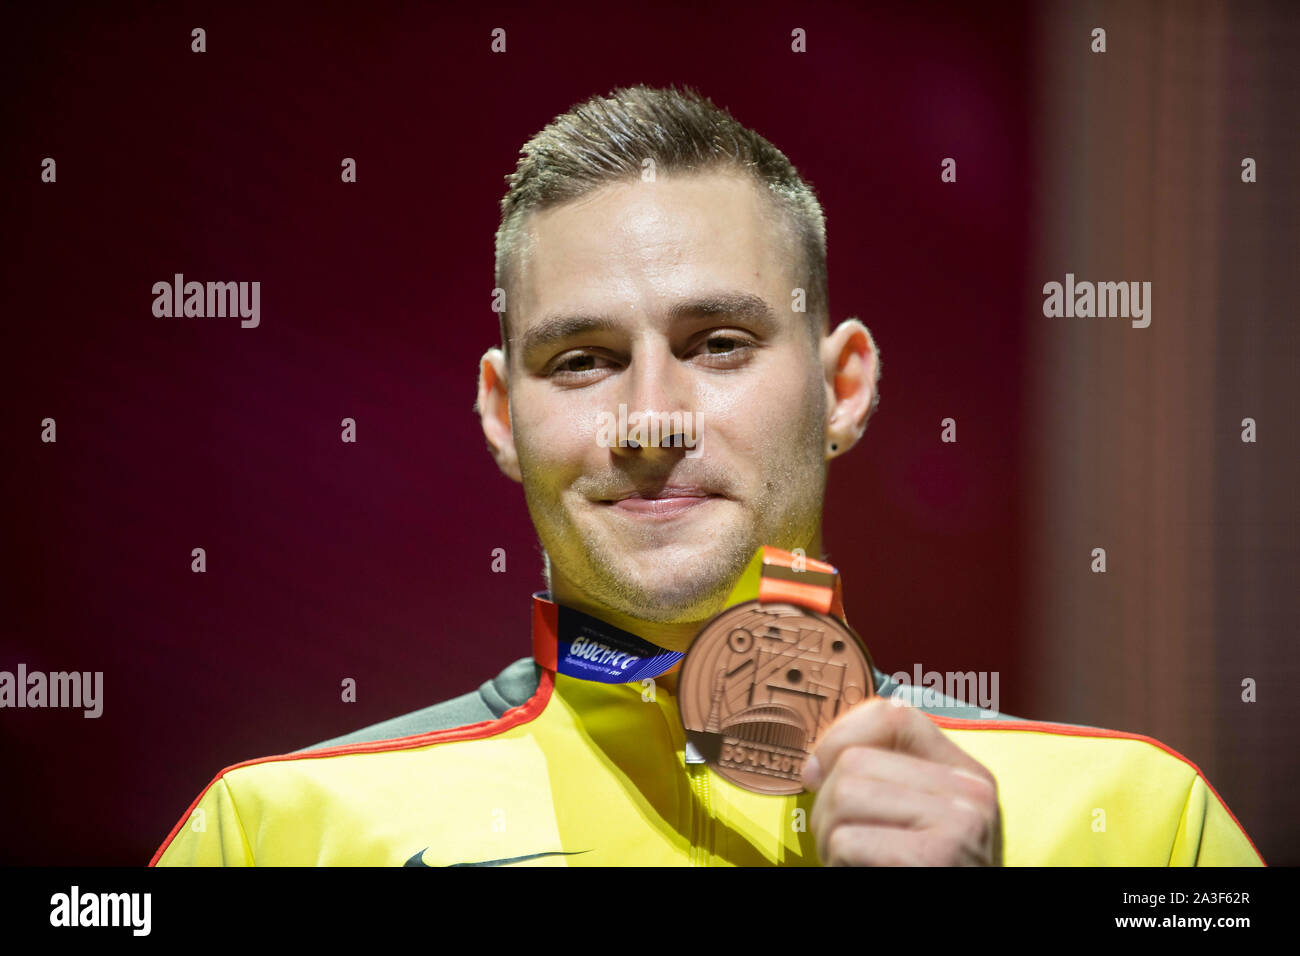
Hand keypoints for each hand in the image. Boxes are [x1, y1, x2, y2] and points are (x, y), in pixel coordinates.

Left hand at [801, 695, 1002, 865]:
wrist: (966, 940)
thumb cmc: (924, 878)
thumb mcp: (919, 823)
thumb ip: (887, 781)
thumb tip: (813, 762)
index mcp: (968, 775)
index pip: (895, 714)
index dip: (841, 735)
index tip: (817, 770)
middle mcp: (971, 791)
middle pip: (856, 761)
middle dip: (827, 806)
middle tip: (841, 847)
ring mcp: (959, 822)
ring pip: (844, 795)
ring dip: (828, 838)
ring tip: (852, 864)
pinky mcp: (936, 857)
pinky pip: (847, 841)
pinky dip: (838, 866)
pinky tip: (863, 879)